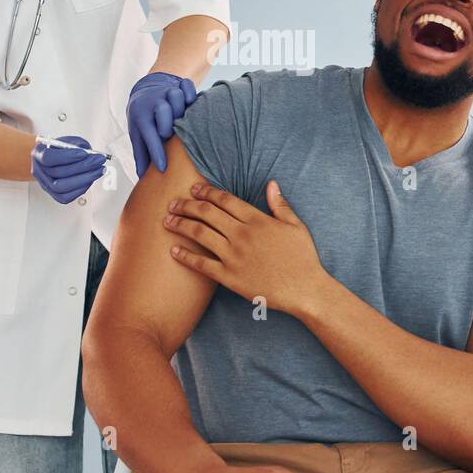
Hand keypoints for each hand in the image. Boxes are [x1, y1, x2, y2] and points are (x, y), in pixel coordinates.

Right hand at [31, 136, 106, 203]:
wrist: (55, 160)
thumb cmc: (61, 149)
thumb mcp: (68, 141)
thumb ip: (77, 145)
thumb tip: (91, 154)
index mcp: (38, 154)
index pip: (48, 158)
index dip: (67, 156)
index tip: (84, 153)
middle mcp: (39, 171)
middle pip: (58, 173)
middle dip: (83, 166)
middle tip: (98, 160)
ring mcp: (45, 185)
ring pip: (62, 187)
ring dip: (84, 178)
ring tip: (99, 169)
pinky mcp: (55, 195)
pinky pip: (67, 196)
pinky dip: (82, 187)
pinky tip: (91, 178)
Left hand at [127, 72, 196, 177]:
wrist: (145, 90)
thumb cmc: (143, 118)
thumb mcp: (137, 134)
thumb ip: (141, 154)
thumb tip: (142, 178)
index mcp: (141, 115)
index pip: (149, 134)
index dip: (156, 152)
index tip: (163, 168)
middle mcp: (154, 102)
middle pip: (163, 110)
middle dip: (168, 125)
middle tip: (170, 135)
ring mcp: (166, 91)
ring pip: (176, 96)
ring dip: (180, 109)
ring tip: (182, 119)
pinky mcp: (178, 84)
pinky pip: (187, 85)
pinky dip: (191, 93)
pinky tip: (190, 104)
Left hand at [163, 180, 329, 315]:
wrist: (305, 290)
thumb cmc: (303, 258)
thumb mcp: (296, 226)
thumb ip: (280, 204)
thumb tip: (271, 183)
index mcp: (257, 220)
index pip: (225, 199)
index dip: (206, 191)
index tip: (194, 188)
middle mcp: (242, 235)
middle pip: (207, 212)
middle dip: (187, 204)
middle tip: (173, 203)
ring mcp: (234, 256)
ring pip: (200, 234)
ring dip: (181, 224)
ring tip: (167, 220)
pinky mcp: (230, 277)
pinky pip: (202, 264)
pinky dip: (186, 256)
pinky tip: (174, 250)